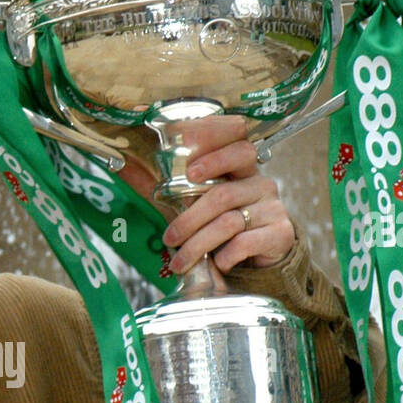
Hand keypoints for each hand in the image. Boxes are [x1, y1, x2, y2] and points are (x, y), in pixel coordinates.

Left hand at [115, 115, 295, 273]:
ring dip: (198, 244)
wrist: (263, 255)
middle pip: (221, 193)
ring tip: (179, 262)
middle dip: (189, 218)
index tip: (188, 171)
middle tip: (169, 238)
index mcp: (240, 167)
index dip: (213, 149)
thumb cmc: (225, 222)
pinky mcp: (280, 232)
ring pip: (229, 221)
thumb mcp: (199, 203)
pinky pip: (247, 242)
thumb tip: (122, 165)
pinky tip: (217, 263)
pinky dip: (226, 255)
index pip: (236, 140)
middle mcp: (260, 182)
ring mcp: (272, 206)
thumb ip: (170, 186)